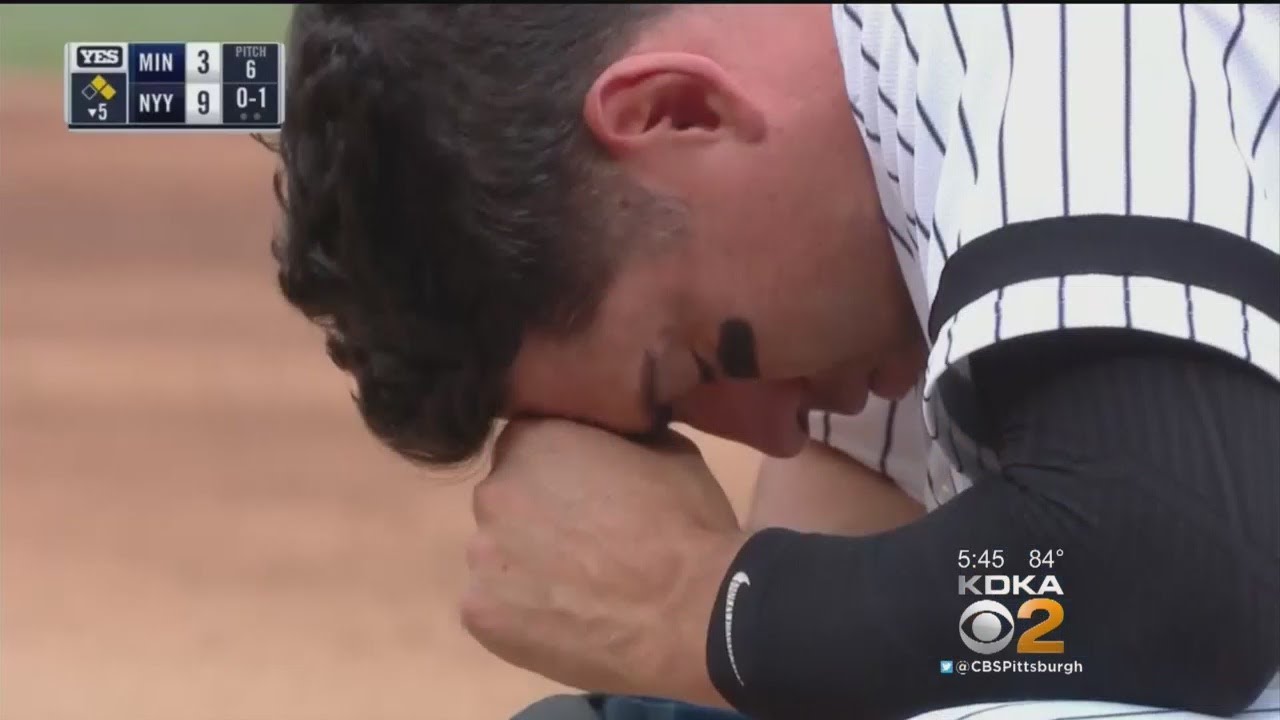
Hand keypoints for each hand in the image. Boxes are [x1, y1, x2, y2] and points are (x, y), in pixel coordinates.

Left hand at [462, 418, 746, 706]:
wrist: (689, 614)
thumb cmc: (685, 524)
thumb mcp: (667, 448)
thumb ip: (616, 437)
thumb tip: (611, 442)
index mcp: (532, 440)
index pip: (528, 445)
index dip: (561, 471)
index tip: (589, 493)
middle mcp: (493, 491)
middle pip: (507, 501)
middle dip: (539, 517)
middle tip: (588, 544)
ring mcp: (481, 556)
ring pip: (500, 558)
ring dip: (530, 567)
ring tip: (580, 590)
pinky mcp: (480, 614)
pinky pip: (497, 609)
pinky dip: (524, 616)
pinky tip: (566, 621)